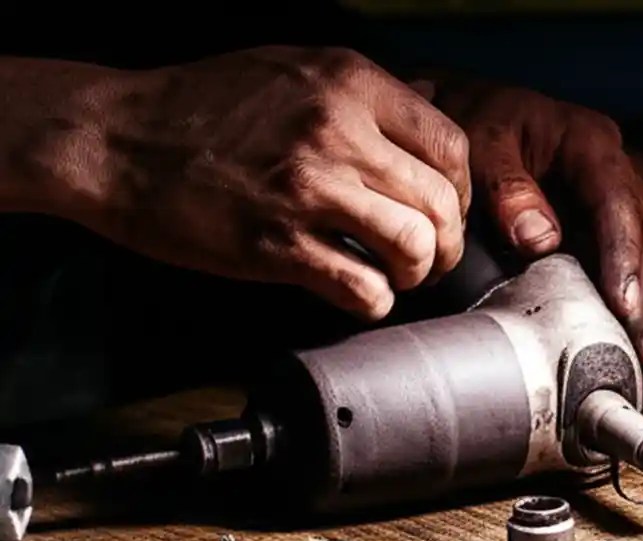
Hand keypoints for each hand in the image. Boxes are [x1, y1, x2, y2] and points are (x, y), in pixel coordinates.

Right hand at [86, 47, 470, 320]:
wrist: (115, 139)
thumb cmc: (199, 104)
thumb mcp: (291, 69)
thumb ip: (364, 93)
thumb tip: (430, 105)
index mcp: (348, 84)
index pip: (450, 144)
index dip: (460, 190)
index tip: (445, 210)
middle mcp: (337, 131)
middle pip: (441, 202)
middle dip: (447, 242)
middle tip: (430, 257)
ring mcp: (308, 189)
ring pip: (413, 246)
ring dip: (415, 273)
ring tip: (396, 276)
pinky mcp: (276, 244)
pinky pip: (361, 287)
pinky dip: (372, 301)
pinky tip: (358, 294)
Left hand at [430, 81, 642, 363]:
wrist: (477, 116)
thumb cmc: (481, 126)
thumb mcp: (480, 145)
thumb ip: (505, 187)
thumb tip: (538, 239)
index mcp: (590, 142)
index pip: (619, 202)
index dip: (625, 255)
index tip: (621, 300)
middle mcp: (619, 164)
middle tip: (635, 335)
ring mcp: (625, 191)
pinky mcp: (619, 218)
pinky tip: (636, 330)